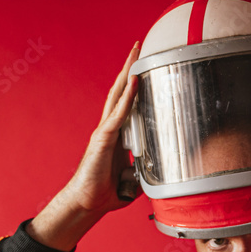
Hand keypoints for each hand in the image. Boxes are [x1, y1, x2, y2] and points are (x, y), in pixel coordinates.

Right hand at [67, 41, 141, 214]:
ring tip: (135, 53)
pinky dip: (128, 97)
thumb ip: (145, 171)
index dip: (134, 85)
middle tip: (139, 47)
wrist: (88, 204)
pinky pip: (118, 113)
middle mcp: (109, 128)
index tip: (143, 68)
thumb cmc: (106, 193)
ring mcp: (104, 132)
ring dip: (127, 73)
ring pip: (117, 95)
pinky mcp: (103, 139)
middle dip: (129, 68)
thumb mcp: (133, 180)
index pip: (126, 103)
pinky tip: (135, 81)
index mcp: (116, 135)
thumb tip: (162, 173)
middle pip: (120, 91)